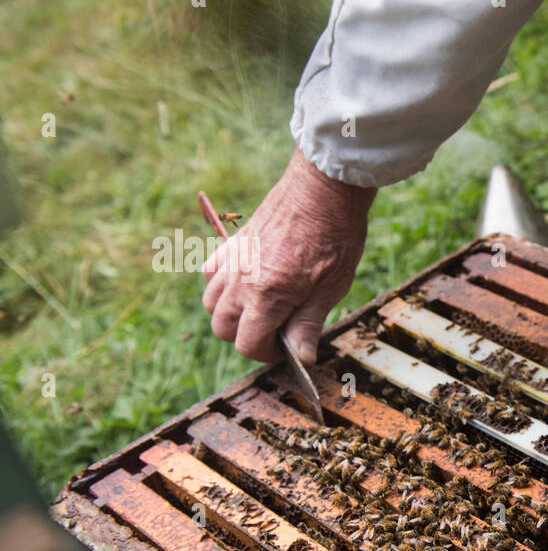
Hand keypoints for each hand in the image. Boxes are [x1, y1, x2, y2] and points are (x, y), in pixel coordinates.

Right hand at [202, 147, 375, 364]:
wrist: (325, 191)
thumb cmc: (335, 238)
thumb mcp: (330, 289)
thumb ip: (308, 325)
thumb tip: (301, 359)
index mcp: (266, 296)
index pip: (246, 344)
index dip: (266, 354)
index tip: (284, 351)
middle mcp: (240, 280)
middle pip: (222, 328)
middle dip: (246, 337)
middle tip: (275, 332)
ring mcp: (232, 260)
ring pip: (211, 303)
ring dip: (231, 314)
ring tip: (261, 309)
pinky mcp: (232, 244)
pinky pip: (210, 274)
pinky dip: (220, 286)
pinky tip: (245, 285)